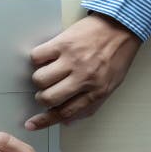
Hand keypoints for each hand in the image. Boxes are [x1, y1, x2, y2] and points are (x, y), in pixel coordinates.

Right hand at [25, 13, 141, 129]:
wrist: (121, 27)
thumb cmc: (116, 56)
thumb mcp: (110, 86)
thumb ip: (89, 105)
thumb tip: (67, 120)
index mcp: (96, 91)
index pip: (64, 112)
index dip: (44, 121)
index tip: (32, 124)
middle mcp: (83, 77)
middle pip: (48, 97)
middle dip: (41, 97)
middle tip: (45, 91)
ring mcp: (72, 60)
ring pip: (39, 79)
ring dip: (40, 78)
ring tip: (48, 71)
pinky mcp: (62, 44)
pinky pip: (37, 57)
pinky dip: (37, 59)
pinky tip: (46, 57)